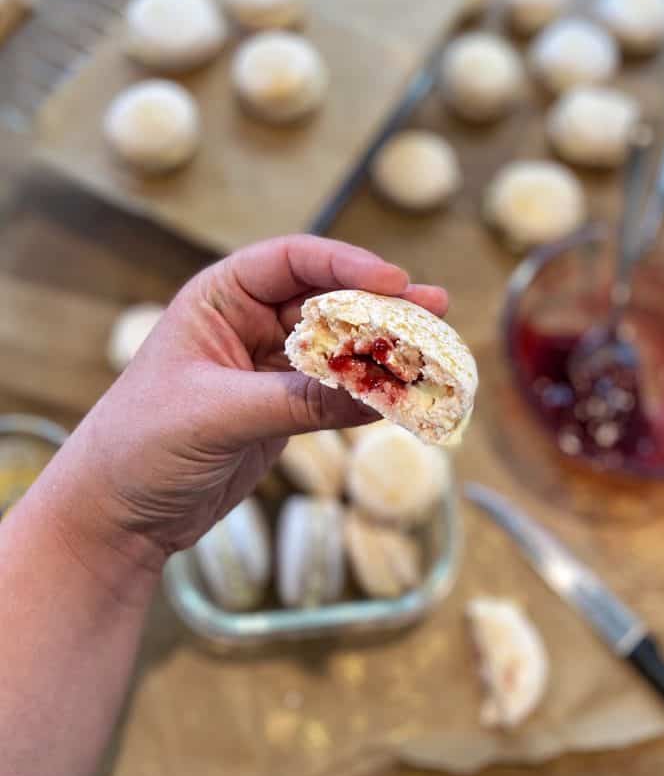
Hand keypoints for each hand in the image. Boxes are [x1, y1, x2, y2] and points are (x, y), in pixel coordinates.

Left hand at [56, 236, 446, 568]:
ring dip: (384, 348)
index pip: (292, 261)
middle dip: (380, 305)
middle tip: (434, 310)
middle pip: (328, 299)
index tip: (395, 280)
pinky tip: (404, 394)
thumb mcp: (217, 416)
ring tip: (434, 349)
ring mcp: (269, 365)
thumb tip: (378, 395)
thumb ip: (297, 401)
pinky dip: (370, 391)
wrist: (116, 514)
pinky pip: (337, 390)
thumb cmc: (140, 446)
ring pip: (338, 345)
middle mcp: (248, 323)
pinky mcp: (284, 407)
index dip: (346, 264)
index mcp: (219, 298)